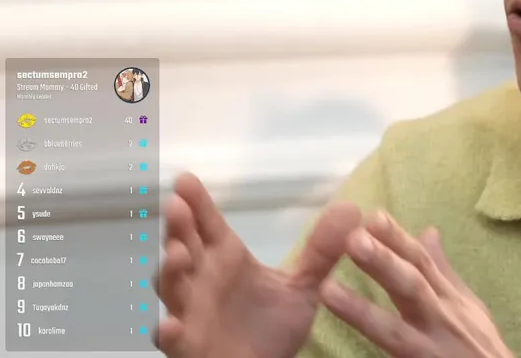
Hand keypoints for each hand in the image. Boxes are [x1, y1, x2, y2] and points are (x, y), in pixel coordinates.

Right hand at [155, 174, 361, 357]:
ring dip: (171, 272)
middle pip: (183, 249)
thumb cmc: (273, 326)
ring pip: (172, 290)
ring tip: (178, 255)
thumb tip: (351, 208)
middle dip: (178, 228)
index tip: (187, 180)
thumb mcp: (304, 286)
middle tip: (178, 207)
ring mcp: (191, 313)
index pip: (208, 225)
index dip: (197, 203)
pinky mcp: (190, 347)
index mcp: (225, 260)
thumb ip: (322, 251)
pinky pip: (174, 340)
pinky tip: (171, 325)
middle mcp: (202, 281)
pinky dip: (169, 332)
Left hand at [318, 211, 513, 356]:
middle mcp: (442, 318)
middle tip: (354, 238)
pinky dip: (369, 337)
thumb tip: (428, 231)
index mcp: (449, 299)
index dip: (397, 239)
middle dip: (384, 261)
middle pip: (412, 284)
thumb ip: (443, 271)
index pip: (422, 262)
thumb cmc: (479, 346)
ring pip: (396, 326)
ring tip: (327, 290)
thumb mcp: (468, 306)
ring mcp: (431, 347)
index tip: (373, 215)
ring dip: (362, 310)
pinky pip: (393, 350)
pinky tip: (342, 337)